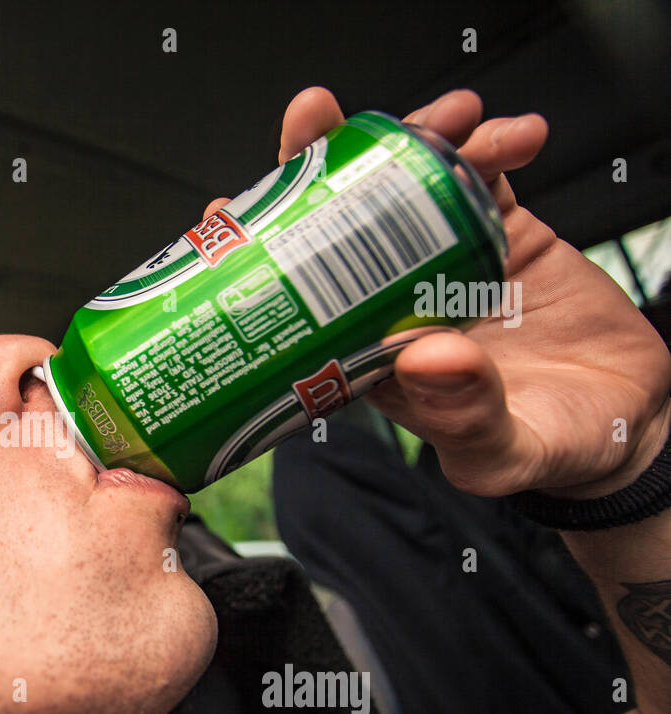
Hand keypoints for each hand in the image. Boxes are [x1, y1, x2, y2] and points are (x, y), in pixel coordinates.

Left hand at [204, 87, 670, 498]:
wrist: (626, 422)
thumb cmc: (545, 448)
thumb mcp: (500, 453)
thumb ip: (466, 416)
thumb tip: (425, 357)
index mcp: (367, 353)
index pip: (297, 296)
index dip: (260, 247)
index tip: (229, 207)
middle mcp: (395, 300)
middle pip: (342, 221)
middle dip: (325, 161)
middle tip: (316, 119)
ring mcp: (446, 262)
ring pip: (414, 184)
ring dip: (425, 138)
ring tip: (450, 118)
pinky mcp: (502, 236)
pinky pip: (487, 180)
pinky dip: (498, 148)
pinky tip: (511, 136)